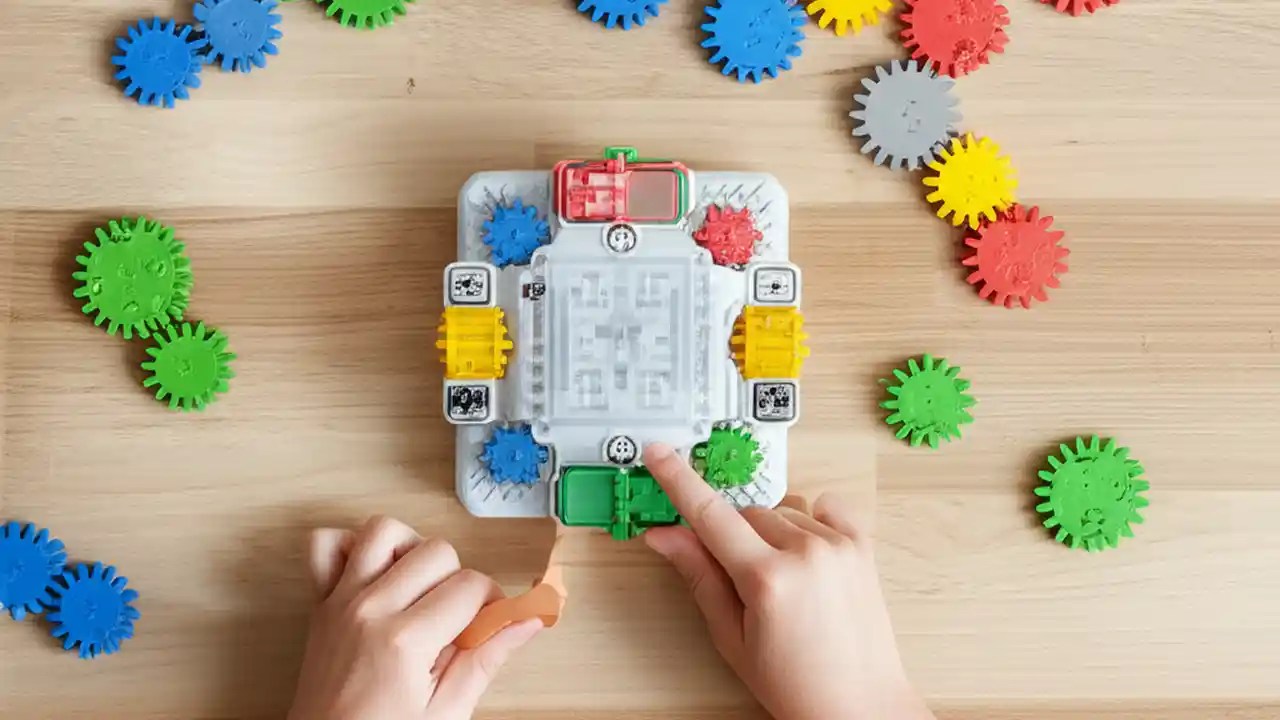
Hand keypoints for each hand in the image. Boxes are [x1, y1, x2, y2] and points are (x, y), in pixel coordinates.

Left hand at [287, 516, 540, 719]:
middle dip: (457, 577)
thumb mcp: (446, 713)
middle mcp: (370, 610)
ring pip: (384, 531)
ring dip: (410, 549)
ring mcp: (340, 601)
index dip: (492, 600)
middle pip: (436, 550)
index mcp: (405, 641)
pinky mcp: (319, 603)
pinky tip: (376, 575)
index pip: (471, 585)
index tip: (491, 622)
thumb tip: (528, 622)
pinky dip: (352, 548)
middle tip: (456, 616)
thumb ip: (487, 660)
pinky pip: (326, 544)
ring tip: (420, 586)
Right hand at [642, 445, 933, 719]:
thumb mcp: (732, 638)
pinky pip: (823, 507)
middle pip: (744, 514)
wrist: (860, 706)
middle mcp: (806, 553)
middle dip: (732, 538)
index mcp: (768, 580)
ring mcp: (838, 546)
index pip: (710, 515)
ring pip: (780, 512)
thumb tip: (664, 536)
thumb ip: (699, 577)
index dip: (678, 480)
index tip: (659, 454)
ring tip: (781, 582)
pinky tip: (806, 555)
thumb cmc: (796, 685)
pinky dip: (808, 522)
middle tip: (740, 582)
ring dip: (770, 535)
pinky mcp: (862, 546)